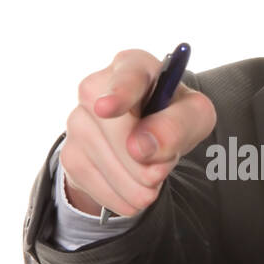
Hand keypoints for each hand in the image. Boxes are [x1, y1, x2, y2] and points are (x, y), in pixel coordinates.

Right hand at [60, 49, 216, 217]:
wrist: (150, 140)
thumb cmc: (173, 117)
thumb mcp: (194, 117)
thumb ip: (178, 125)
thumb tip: (143, 147)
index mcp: (133, 66)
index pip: (124, 76)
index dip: (117, 92)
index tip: (106, 109)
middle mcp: (96, 87)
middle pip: (110, 126)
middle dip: (139, 159)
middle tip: (160, 171)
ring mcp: (76, 120)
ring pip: (101, 160)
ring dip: (134, 182)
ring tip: (152, 178)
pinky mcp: (70, 152)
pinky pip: (93, 183)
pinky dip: (120, 196)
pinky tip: (134, 191)